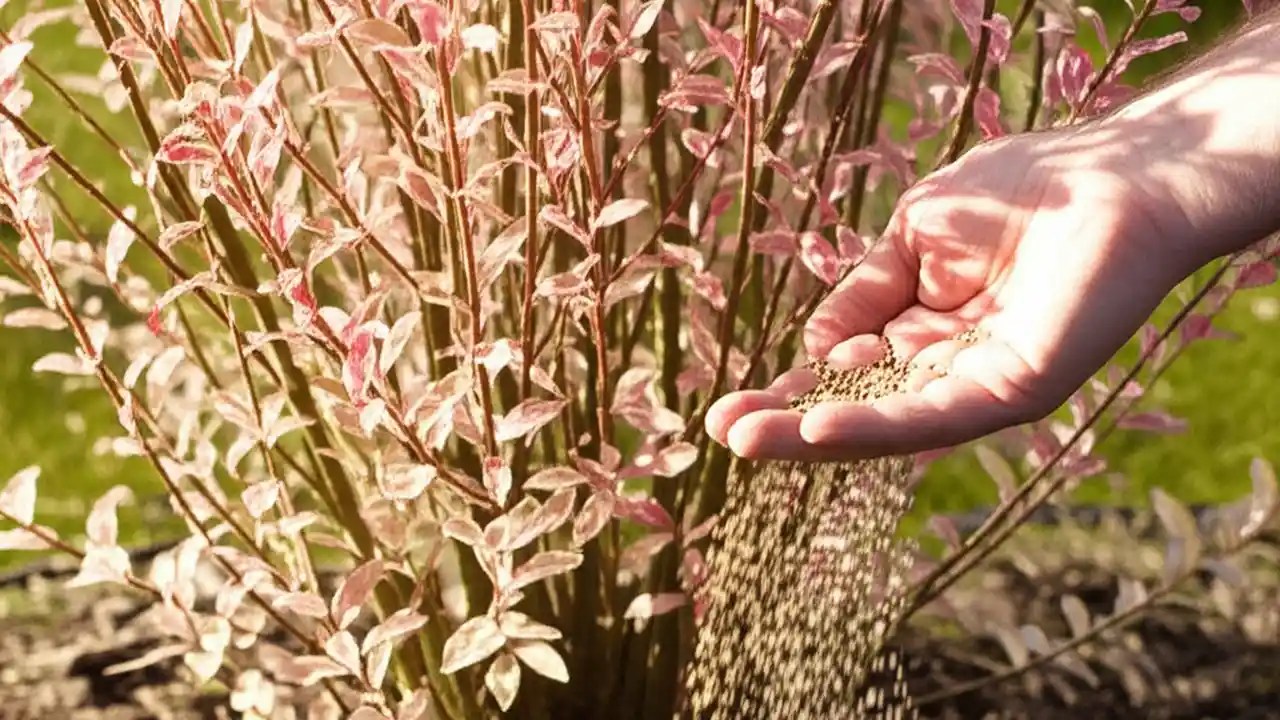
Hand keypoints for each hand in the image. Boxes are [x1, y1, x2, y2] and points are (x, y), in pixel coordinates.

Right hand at [706, 126, 1198, 461]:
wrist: (1113, 173)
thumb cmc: (1022, 191)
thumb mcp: (914, 235)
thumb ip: (864, 292)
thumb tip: (814, 348)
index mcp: (921, 332)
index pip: (843, 374)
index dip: (786, 392)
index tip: (725, 410)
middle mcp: (947, 369)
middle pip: (855, 409)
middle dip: (787, 425)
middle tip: (722, 435)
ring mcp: (980, 385)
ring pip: (886, 425)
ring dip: (813, 436)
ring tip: (746, 441)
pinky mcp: (1015, 389)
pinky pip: (934, 415)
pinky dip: (874, 424)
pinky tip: (820, 427)